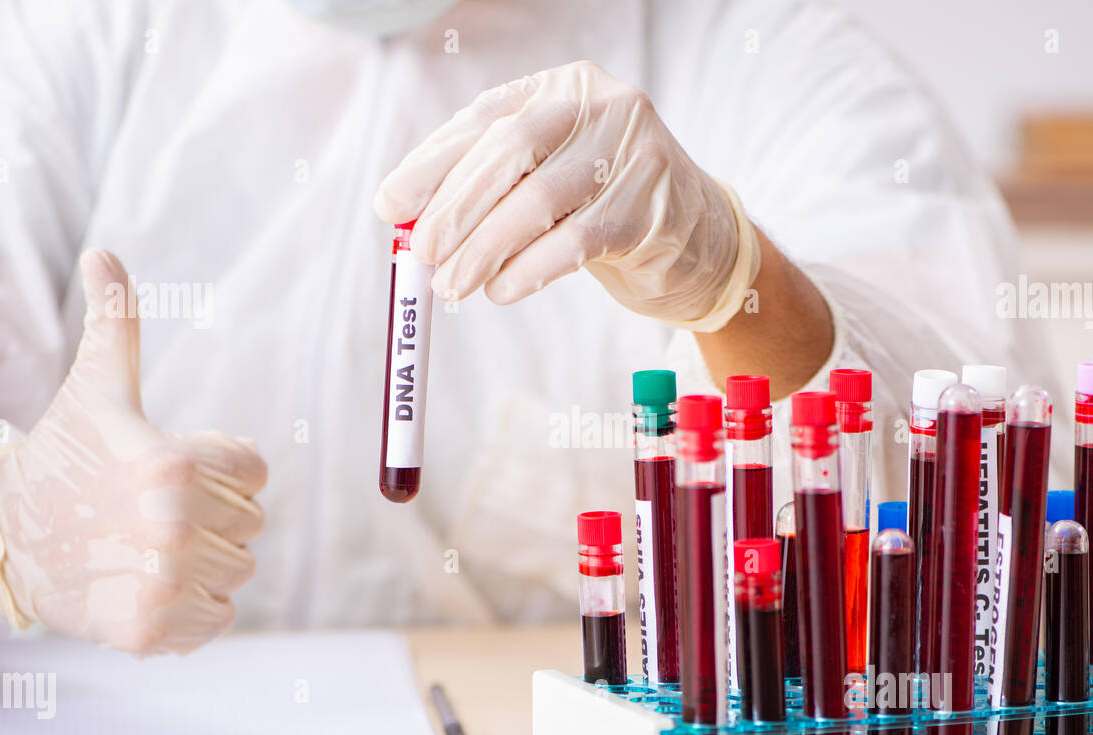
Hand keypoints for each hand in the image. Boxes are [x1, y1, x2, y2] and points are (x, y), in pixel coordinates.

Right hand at [0, 250, 266, 653]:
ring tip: (150, 547)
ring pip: (238, 571)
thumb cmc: (65, 458)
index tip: (173, 469)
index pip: (254, 470)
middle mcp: (174, 523)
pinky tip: (150, 584)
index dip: (220, 468)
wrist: (5, 539)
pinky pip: (217, 619)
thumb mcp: (95, 390)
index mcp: (174, 462)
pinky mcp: (151, 629)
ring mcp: (163, 580)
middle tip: (155, 511)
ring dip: (204, 562)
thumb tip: (105, 254)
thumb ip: (116, 325)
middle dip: (213, 515)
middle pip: (250, 523)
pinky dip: (193, 609)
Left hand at [374, 60, 750, 324]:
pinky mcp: (651, 207)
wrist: (701, 241)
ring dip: (485, 248)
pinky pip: (575, 241)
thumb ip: (493, 186)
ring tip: (455, 284)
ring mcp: (632, 152)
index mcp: (564, 87)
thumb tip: (409, 218)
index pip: (485, 119)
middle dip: (456, 207)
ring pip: (539, 199)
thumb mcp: (550, 180)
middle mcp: (601, 105)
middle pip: (510, 148)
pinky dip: (529, 269)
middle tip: (424, 253)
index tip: (392, 206)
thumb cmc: (607, 208)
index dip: (431, 164)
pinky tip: (503, 290)